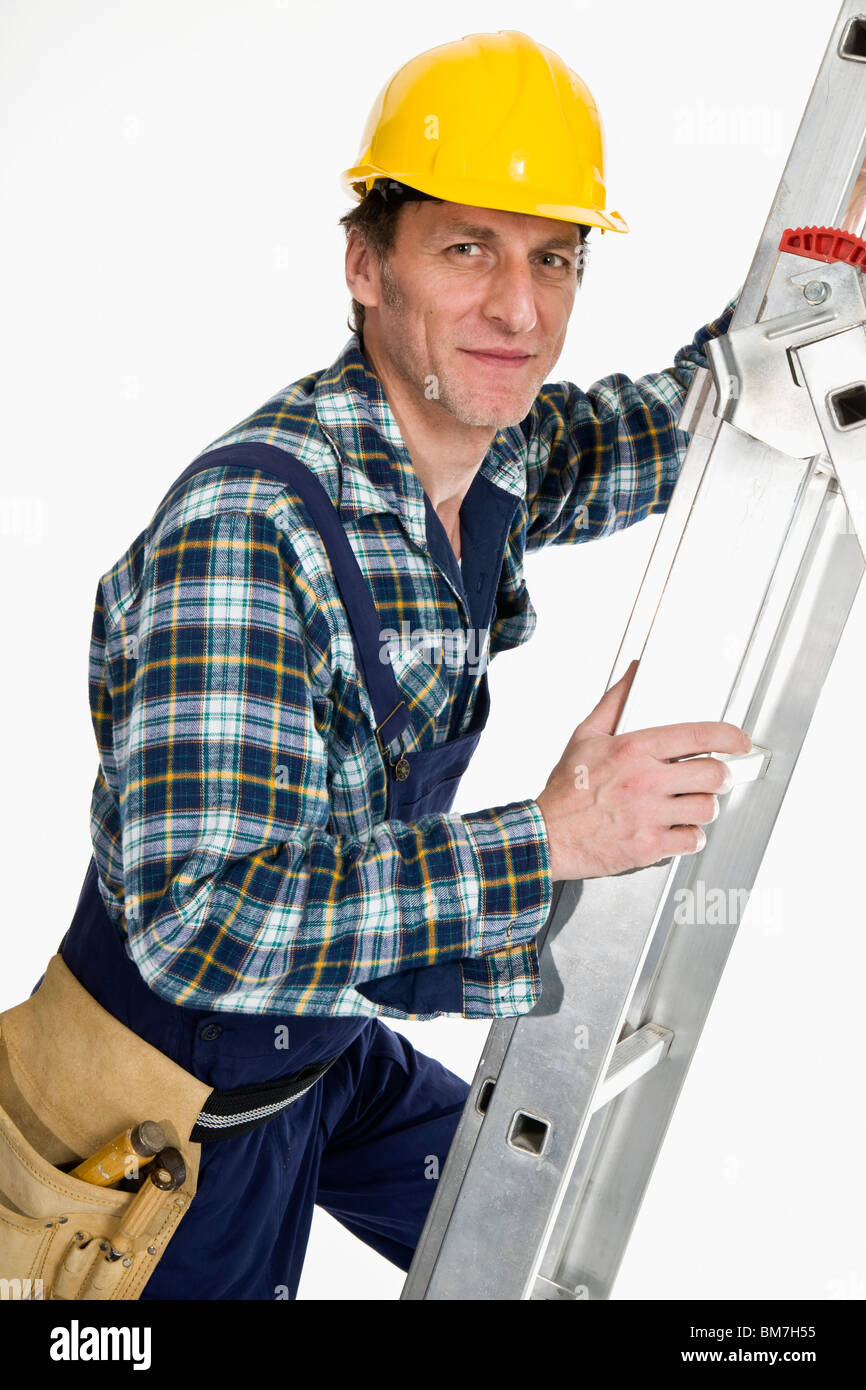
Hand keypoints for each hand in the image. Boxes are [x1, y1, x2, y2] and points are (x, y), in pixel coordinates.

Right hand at [535, 659, 751, 880]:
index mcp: (633, 749)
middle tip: (714, 778)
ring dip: (704, 807)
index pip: (698, 735)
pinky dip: (690, 836)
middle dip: (720, 776)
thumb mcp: (585, 736)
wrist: (547, 835)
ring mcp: (649, 815)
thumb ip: (614, 702)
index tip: (739, 742)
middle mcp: (645, 781)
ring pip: (707, 809)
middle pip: (713, 774)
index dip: (730, 737)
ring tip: (690, 805)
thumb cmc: (565, 790)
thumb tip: (633, 673)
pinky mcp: (649, 845)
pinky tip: (677, 829)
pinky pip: (693, 840)